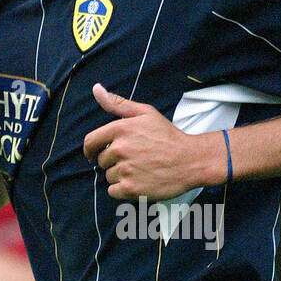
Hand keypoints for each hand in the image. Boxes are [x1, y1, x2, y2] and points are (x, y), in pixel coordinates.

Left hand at [83, 85, 222, 199]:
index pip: (90, 142)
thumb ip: (118, 103)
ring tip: (141, 169)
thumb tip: (96, 89)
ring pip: (109, 176)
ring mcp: (125, 170)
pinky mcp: (131, 188)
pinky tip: (138, 182)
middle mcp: (120, 149)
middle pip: (102, 161)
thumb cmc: (168, 136)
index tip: (94, 155)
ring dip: (120, 176)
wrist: (190, 160)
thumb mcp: (145, 113)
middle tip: (135, 160)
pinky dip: (123, 190)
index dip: (90, 150)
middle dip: (113, 162)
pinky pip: (113, 191)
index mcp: (120, 129)